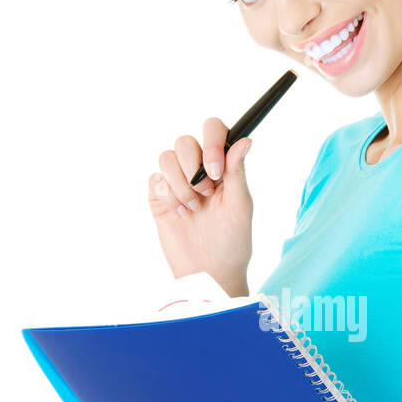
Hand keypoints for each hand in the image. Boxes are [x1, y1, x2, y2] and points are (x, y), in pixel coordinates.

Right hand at [149, 119, 253, 295]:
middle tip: (205, 194)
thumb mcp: (240, 205)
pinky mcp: (160, 197)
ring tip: (193, 208)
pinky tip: (180, 214)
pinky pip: (155, 179)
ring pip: (166, 157)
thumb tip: (246, 139)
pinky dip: (168, 196)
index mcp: (223, 165)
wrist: (209, 271)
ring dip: (180, 184)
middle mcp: (198, 168)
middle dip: (193, 168)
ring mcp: (177, 181)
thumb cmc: (232, 241)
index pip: (214, 130)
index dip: (212, 142)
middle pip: (185, 141)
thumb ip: (238, 171)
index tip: (216, 170)